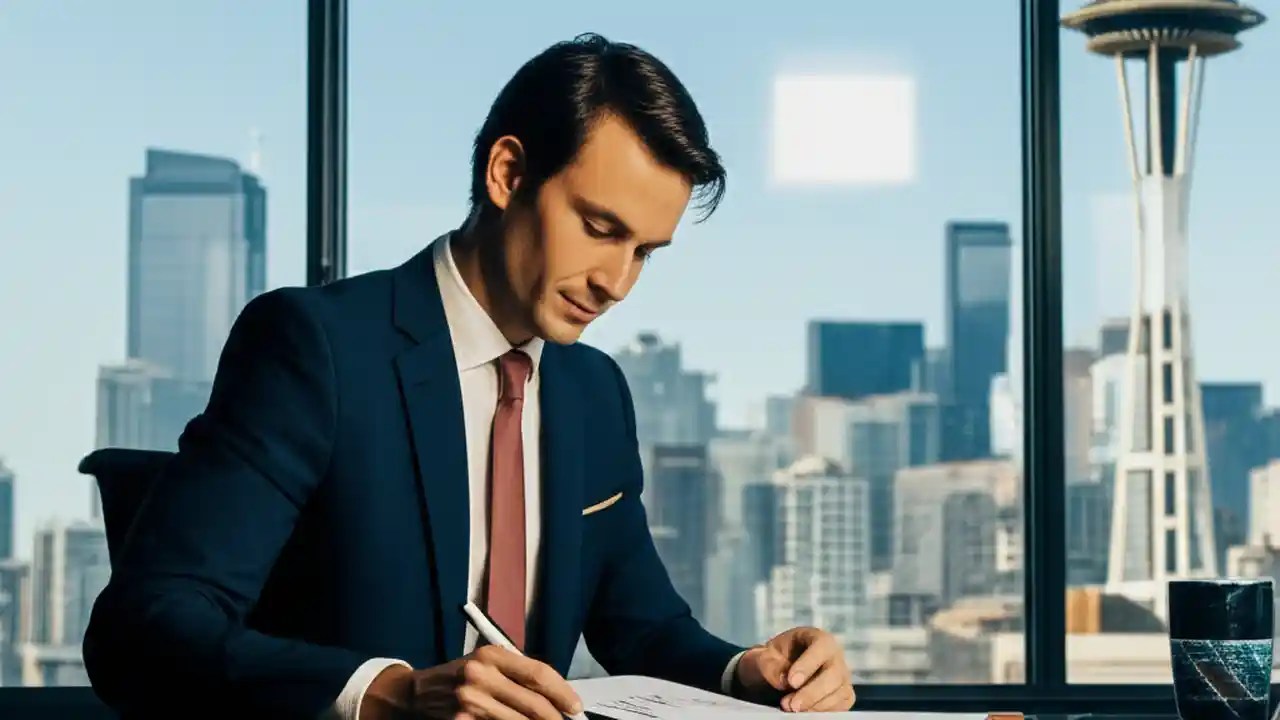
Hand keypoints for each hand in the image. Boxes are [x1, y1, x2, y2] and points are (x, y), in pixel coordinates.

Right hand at [359, 645, 583, 719]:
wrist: (418, 692)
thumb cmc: (460, 676)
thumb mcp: (486, 663)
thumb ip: (517, 674)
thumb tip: (556, 696)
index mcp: (490, 655)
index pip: (537, 673)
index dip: (562, 692)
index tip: (575, 706)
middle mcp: (479, 675)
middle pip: (532, 703)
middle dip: (555, 717)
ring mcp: (469, 702)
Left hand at [734, 626, 853, 712]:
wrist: (777, 672)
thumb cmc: (773, 659)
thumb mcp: (763, 656)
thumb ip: (770, 665)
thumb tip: (783, 680)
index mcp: (817, 638)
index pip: (821, 647)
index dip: (808, 665)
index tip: (791, 682)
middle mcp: (835, 655)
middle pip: (834, 674)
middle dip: (812, 692)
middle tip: (790, 704)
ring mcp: (841, 676)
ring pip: (839, 693)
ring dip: (815, 705)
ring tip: (790, 707)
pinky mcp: (843, 695)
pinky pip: (840, 706)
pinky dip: (822, 712)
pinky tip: (804, 712)